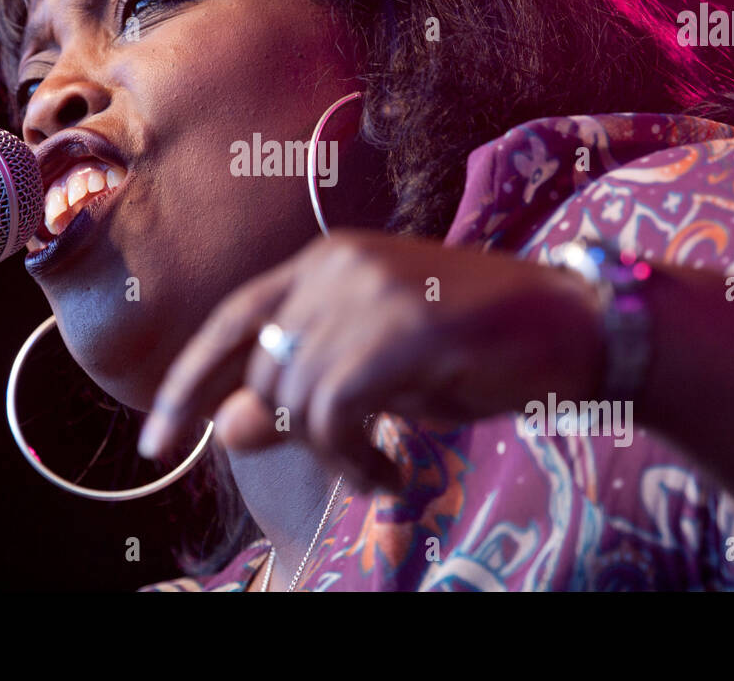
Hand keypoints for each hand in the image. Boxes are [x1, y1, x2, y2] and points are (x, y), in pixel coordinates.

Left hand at [137, 230, 603, 492]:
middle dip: (292, 438)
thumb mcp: (378, 371)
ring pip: (297, 403)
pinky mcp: (404, 328)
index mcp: (325, 261)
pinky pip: (335, 416)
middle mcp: (337, 265)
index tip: (156, 442)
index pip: (231, 321)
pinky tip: (393, 472)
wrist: (576, 326)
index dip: (188, 383)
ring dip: (334, 456)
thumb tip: (224, 428)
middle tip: (356, 462)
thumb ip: (300, 390)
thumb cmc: (478, 347)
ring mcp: (371, 291)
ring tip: (382, 466)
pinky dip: (355, 460)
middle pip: (264, 376)